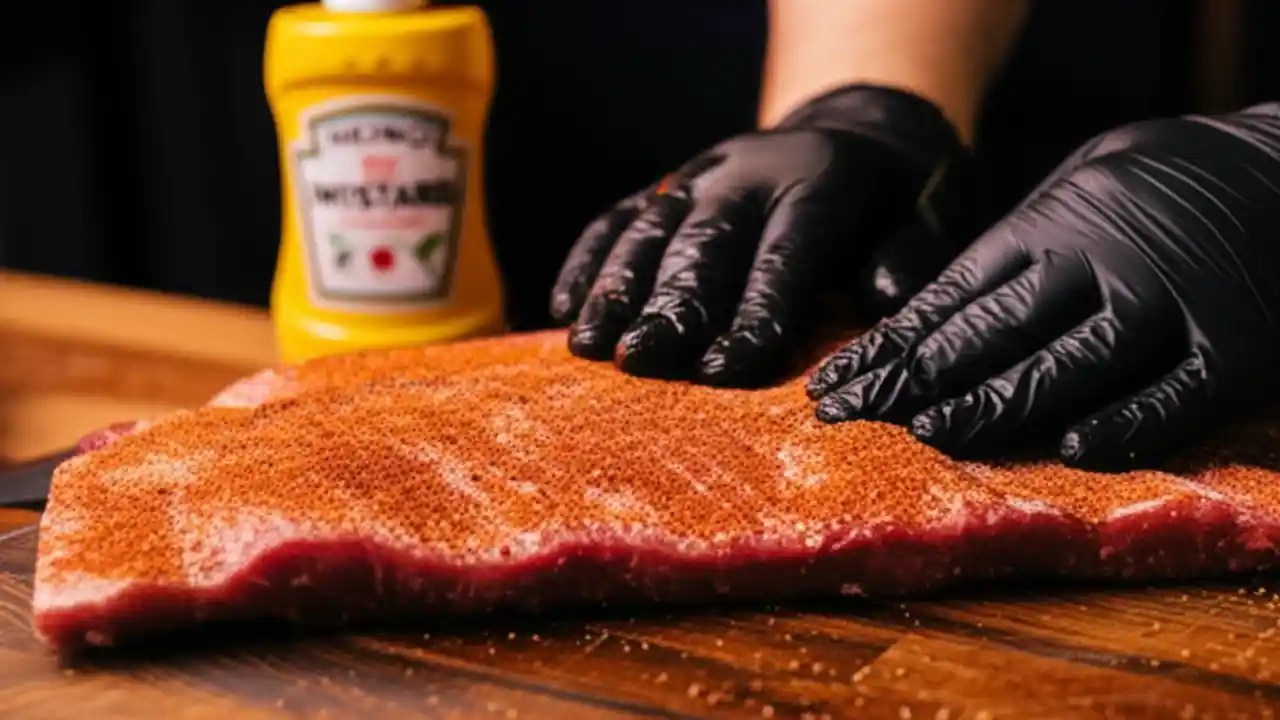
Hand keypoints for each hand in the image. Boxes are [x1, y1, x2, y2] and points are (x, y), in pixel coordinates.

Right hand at [549, 85, 977, 387]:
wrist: (858, 129)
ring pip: (650, 229)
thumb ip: (914, 253)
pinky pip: (617, 216)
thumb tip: (883, 298)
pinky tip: (564, 308)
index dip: (754, 313)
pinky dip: (587, 259)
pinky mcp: (667, 185)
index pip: (783, 253)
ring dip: (615, 288)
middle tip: (638, 361)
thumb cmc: (899, 195)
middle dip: (669, 305)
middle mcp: (750, 171)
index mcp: (821, 180)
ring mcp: (700, 174)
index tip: (724, 371)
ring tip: (588, 345)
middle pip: (704, 242)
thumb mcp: (935, 211)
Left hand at [807, 103, 1279, 470]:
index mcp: (1051, 224)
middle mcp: (1101, 262)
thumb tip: (925, 317)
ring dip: (997, 403)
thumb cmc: (1154, 185)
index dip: (891, 346)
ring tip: (930, 433)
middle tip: (852, 415)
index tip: (838, 384)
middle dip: (916, 378)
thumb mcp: (1073, 189)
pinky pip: (1174, 396)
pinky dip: (1126, 425)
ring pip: (1070, 363)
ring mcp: (1169, 304)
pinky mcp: (1235, 349)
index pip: (952, 296)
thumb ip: (1013, 249)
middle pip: (994, 330)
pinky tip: (1073, 450)